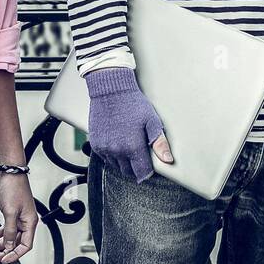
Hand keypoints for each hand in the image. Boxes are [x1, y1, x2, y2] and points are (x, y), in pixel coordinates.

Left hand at [0, 172, 38, 263]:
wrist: (10, 172)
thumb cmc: (14, 187)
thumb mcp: (10, 212)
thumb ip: (9, 231)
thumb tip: (8, 246)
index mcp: (30, 223)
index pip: (25, 246)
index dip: (14, 254)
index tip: (3, 260)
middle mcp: (26, 222)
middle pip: (16, 243)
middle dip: (3, 251)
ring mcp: (18, 218)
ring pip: (9, 237)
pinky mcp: (11, 214)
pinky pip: (5, 229)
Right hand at [85, 67, 171, 182]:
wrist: (110, 90)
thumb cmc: (133, 103)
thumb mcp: (151, 121)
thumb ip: (159, 143)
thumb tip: (168, 160)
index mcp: (133, 147)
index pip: (142, 173)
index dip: (148, 171)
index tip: (149, 165)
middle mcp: (117, 151)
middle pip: (128, 171)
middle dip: (135, 166)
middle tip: (139, 154)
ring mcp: (104, 148)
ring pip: (116, 166)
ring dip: (123, 161)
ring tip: (128, 146)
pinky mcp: (95, 144)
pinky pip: (105, 158)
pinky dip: (111, 155)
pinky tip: (117, 143)